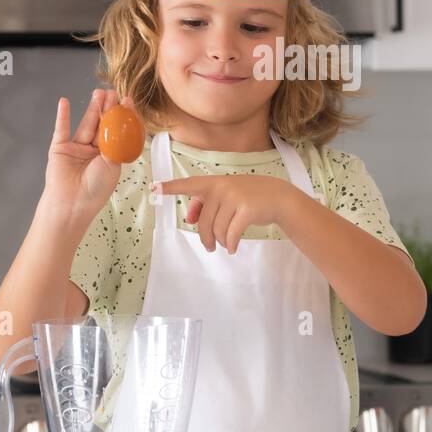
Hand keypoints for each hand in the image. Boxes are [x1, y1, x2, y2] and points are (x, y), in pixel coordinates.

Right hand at [44, 90, 136, 224]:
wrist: (73, 204)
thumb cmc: (96, 188)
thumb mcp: (112, 163)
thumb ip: (115, 142)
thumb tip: (121, 120)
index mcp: (109, 155)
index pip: (117, 131)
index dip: (122, 116)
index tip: (127, 100)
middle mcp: (93, 150)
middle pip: (102, 125)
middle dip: (108, 108)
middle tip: (113, 92)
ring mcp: (76, 148)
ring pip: (86, 124)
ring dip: (92, 109)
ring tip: (99, 93)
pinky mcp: (60, 148)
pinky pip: (61, 129)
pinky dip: (62, 116)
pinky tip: (64, 102)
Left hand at [153, 174, 299, 253]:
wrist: (279, 197)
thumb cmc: (249, 196)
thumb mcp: (227, 195)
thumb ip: (206, 204)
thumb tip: (189, 219)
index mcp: (214, 183)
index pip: (188, 184)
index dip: (170, 187)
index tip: (153, 188)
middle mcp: (221, 187)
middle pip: (203, 222)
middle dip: (206, 238)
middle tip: (211, 247)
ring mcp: (234, 197)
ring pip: (217, 230)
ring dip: (221, 242)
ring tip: (227, 244)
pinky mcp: (246, 210)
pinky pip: (231, 234)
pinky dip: (231, 245)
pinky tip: (233, 248)